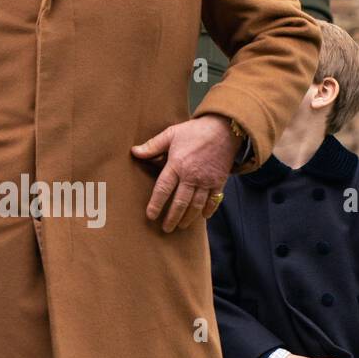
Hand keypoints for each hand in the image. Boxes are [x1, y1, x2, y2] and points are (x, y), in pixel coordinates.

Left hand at [131, 114, 239, 231]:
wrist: (224, 128)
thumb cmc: (195, 131)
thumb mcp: (171, 134)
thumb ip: (152, 145)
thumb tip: (134, 152)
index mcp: (177, 165)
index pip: (163, 189)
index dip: (156, 204)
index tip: (151, 216)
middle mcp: (191, 176)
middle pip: (180, 202)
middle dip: (172, 218)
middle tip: (166, 229)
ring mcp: (206, 180)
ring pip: (196, 205)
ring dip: (188, 218)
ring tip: (181, 226)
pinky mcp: (219, 181)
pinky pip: (214, 200)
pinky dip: (209, 210)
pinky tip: (203, 217)